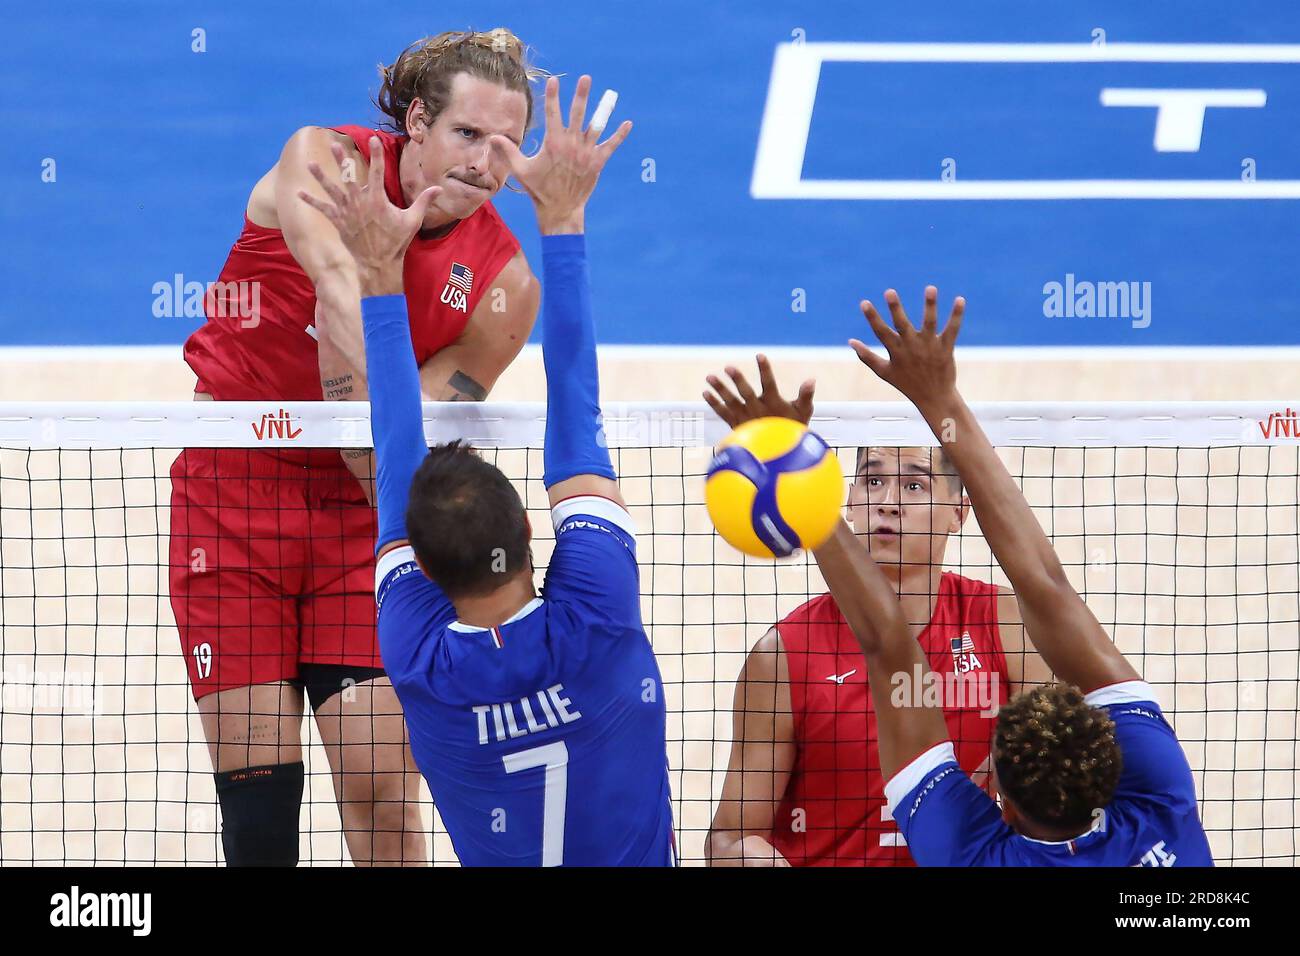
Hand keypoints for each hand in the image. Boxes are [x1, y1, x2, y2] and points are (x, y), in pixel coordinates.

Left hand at [298, 137, 440, 295]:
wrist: (378, 264)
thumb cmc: (396, 242)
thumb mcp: (412, 220)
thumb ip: (424, 201)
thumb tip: (440, 189)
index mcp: (378, 199)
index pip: (377, 171)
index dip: (375, 154)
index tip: (372, 139)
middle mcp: (360, 202)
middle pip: (349, 176)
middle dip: (342, 160)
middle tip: (335, 145)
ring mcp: (347, 212)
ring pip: (332, 190)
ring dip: (321, 177)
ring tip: (310, 164)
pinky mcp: (339, 222)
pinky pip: (323, 209)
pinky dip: (311, 201)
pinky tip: (299, 192)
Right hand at [488, 75, 631, 233]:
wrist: (560, 210)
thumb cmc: (538, 189)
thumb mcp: (520, 169)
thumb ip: (507, 151)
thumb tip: (491, 137)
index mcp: (553, 143)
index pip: (552, 113)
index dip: (553, 95)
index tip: (554, 80)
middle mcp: (571, 144)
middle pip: (578, 114)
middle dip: (581, 95)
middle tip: (586, 78)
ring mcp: (586, 153)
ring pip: (596, 126)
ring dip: (603, 109)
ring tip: (611, 94)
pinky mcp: (597, 162)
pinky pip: (610, 146)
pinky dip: (619, 135)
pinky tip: (628, 124)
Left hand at [703, 354, 814, 427]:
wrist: (779, 456)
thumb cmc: (793, 429)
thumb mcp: (803, 413)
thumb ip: (806, 395)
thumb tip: (812, 379)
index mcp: (774, 403)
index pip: (769, 383)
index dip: (765, 369)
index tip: (759, 355)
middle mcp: (757, 410)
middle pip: (746, 393)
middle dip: (738, 380)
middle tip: (729, 367)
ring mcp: (745, 418)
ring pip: (730, 402)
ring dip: (720, 389)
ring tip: (709, 376)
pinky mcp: (736, 425)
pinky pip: (723, 414)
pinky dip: (714, 404)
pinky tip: (705, 393)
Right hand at [849, 286, 963, 412]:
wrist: (934, 398)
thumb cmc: (907, 384)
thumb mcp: (884, 372)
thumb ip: (866, 356)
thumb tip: (850, 342)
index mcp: (896, 351)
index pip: (880, 332)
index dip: (872, 317)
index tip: (864, 303)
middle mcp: (912, 346)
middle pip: (902, 324)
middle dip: (895, 308)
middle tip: (889, 292)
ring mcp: (929, 346)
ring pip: (929, 322)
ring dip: (930, 305)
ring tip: (930, 288)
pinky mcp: (945, 348)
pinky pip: (952, 329)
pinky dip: (956, 315)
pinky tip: (960, 300)